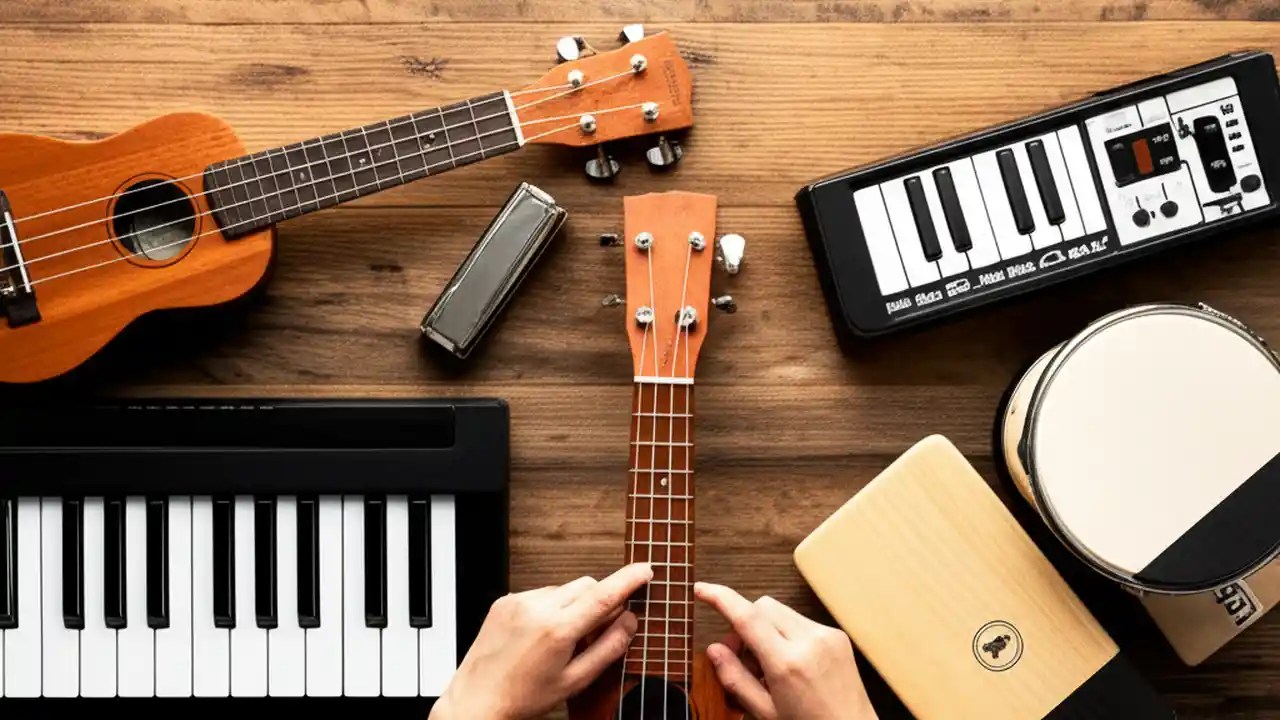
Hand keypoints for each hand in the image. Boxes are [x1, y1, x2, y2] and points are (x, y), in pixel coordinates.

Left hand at [431, 563, 653, 719]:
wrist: (477, 700)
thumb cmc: (523, 698)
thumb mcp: (574, 681)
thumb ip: (607, 649)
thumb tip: (629, 622)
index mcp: (558, 630)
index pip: (604, 595)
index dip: (628, 580)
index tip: (644, 569)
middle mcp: (537, 608)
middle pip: (587, 585)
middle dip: (599, 601)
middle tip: (596, 631)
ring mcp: (519, 601)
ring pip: (564, 588)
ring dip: (573, 605)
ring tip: (561, 640)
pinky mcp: (506, 600)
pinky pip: (541, 592)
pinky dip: (550, 607)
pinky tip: (540, 634)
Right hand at [695, 582, 877, 719]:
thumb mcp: (765, 712)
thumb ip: (735, 679)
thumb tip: (715, 650)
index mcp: (788, 664)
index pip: (746, 617)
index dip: (719, 598)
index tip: (702, 590)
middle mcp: (810, 642)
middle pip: (762, 606)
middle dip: (745, 623)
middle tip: (740, 656)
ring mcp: (827, 636)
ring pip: (781, 610)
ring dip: (765, 628)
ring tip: (768, 665)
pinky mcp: (837, 636)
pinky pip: (800, 621)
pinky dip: (786, 634)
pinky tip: (790, 663)